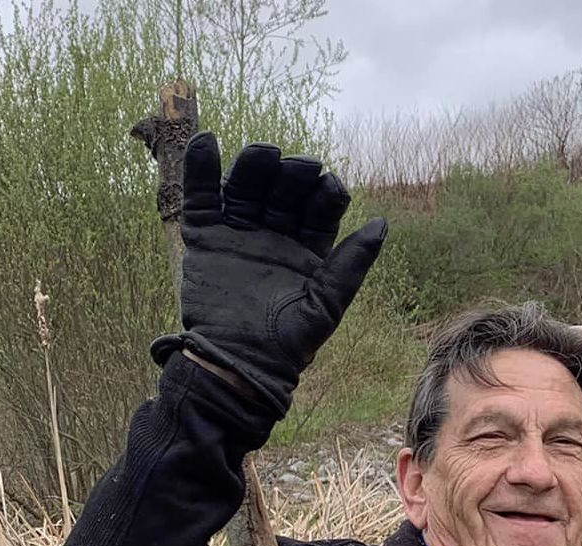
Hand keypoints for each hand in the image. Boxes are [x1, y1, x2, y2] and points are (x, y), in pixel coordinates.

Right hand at [151, 133, 386, 418]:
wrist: (235, 364)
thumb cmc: (287, 344)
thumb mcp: (325, 305)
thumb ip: (351, 265)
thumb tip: (381, 224)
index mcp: (306, 247)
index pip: (319, 208)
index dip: (325, 192)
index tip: (329, 184)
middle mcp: (273, 234)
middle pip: (282, 190)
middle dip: (291, 174)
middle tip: (297, 167)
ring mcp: (237, 232)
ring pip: (246, 186)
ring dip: (253, 165)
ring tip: (261, 154)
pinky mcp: (203, 236)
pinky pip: (201, 196)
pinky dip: (200, 169)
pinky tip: (206, 144)